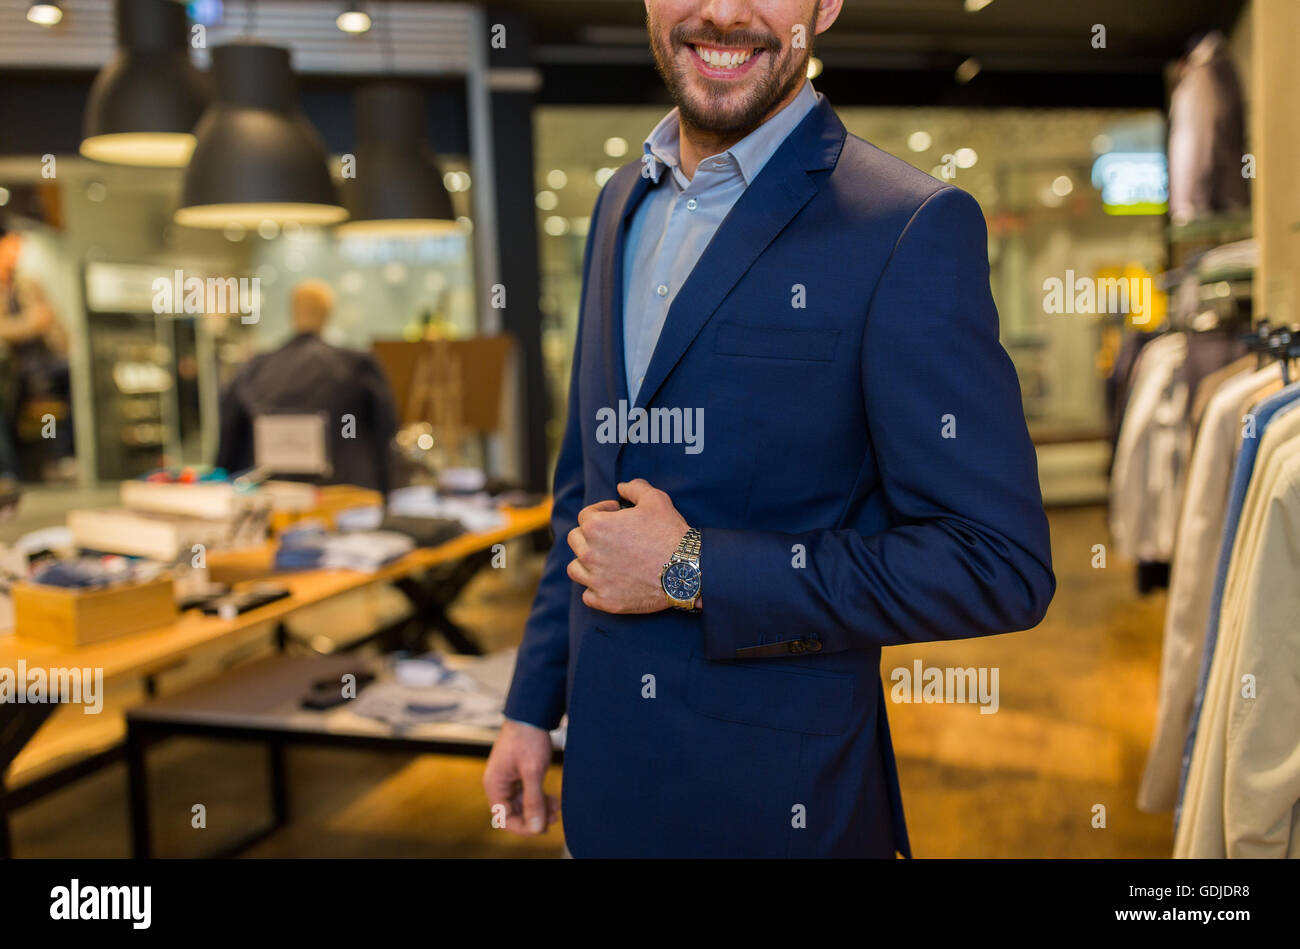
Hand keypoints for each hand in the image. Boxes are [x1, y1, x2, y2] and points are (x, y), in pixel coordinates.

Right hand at [482, 719, 559, 835]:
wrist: (531, 713)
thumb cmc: (528, 738)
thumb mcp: (532, 771)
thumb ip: (534, 800)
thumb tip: (536, 827)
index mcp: (495, 784)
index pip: (504, 818)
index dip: (523, 827)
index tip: (542, 828)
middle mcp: (499, 784)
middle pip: (514, 812)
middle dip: (534, 817)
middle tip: (555, 818)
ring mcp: (509, 779)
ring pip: (523, 804)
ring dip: (540, 808)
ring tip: (558, 808)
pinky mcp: (519, 774)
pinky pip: (528, 794)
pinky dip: (540, 798)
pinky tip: (554, 800)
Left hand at [566, 478, 688, 613]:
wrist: (686, 570)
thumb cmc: (670, 533)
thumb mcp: (656, 500)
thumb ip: (634, 488)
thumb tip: (621, 487)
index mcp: (597, 527)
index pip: (585, 516)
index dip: (602, 511)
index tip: (615, 515)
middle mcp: (589, 554)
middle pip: (575, 540)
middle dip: (590, 535)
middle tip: (610, 537)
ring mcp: (596, 580)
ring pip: (575, 568)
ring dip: (586, 562)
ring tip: (604, 560)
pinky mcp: (606, 601)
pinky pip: (588, 595)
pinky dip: (595, 589)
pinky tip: (609, 583)